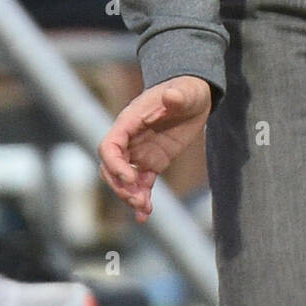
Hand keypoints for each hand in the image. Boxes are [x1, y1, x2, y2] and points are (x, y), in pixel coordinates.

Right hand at [98, 77, 211, 222]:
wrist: (196, 97)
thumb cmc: (188, 89)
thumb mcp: (186, 92)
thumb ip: (177, 96)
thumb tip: (170, 96)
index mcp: (130, 121)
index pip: (109, 146)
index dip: (114, 165)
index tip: (132, 178)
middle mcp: (130, 139)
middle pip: (110, 167)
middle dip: (120, 185)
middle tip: (138, 198)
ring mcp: (140, 152)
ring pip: (124, 180)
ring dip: (129, 196)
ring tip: (144, 208)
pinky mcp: (153, 163)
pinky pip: (142, 184)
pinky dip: (142, 199)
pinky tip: (145, 215)